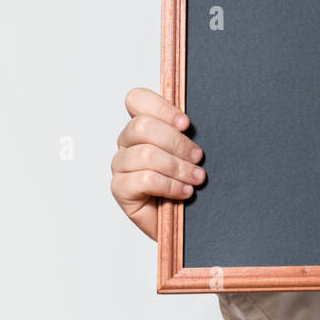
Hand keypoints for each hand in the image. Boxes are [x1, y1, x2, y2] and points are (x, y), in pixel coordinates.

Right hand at [110, 87, 204, 240]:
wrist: (183, 220)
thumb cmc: (187, 180)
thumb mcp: (190, 153)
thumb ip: (185, 134)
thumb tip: (191, 122)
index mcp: (142, 126)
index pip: (137, 100)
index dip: (162, 108)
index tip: (186, 124)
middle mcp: (127, 143)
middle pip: (142, 126)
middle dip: (176, 142)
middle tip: (198, 157)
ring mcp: (121, 165)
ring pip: (146, 154)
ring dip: (178, 167)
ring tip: (196, 178)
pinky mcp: (121, 189)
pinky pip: (145, 179)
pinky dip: (170, 185)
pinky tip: (184, 192)